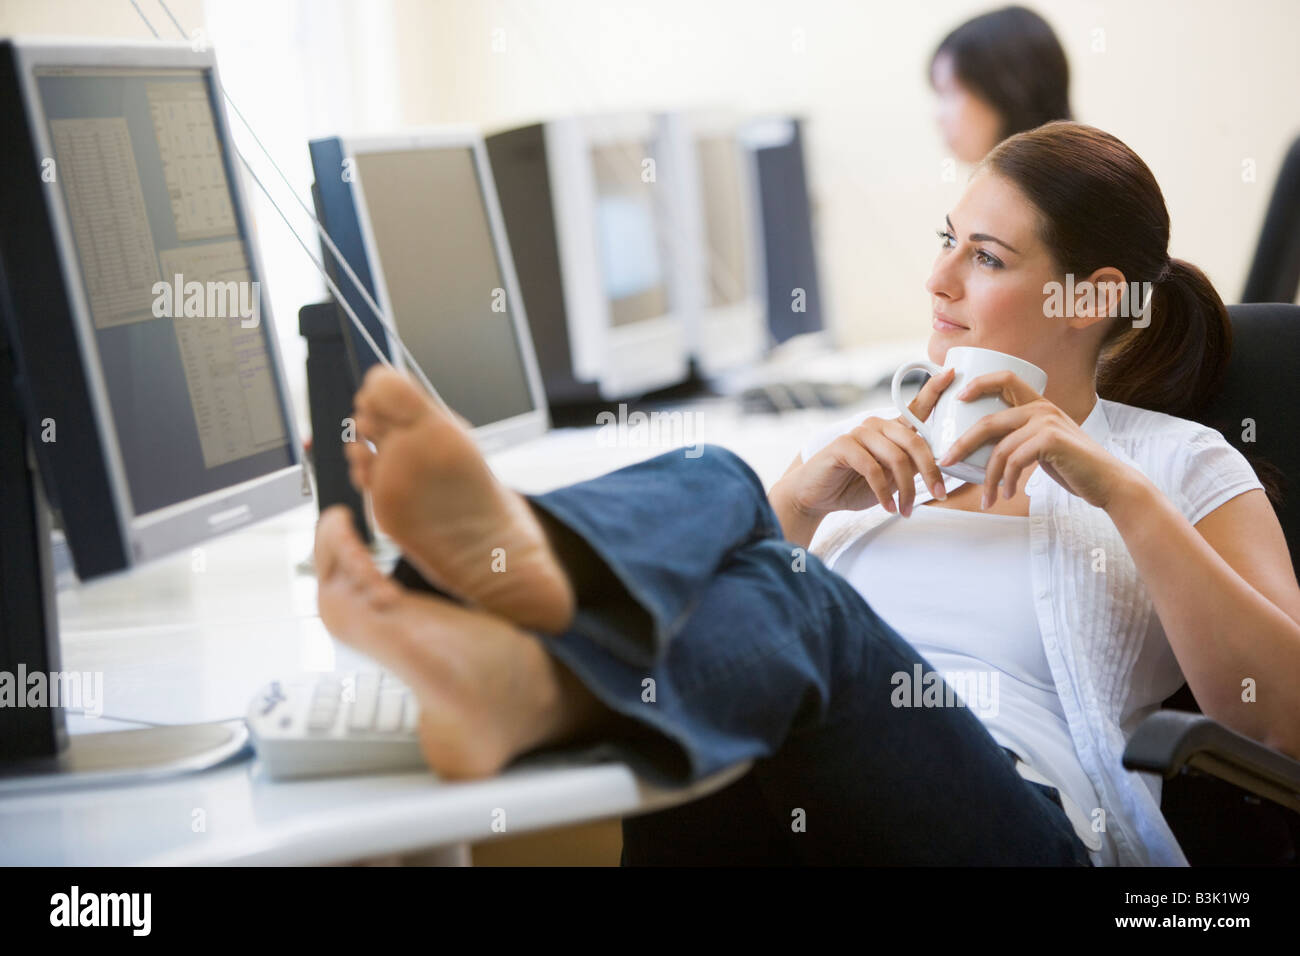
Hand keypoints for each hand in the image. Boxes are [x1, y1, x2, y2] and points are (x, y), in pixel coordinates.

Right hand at [778, 366, 954, 520]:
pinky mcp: (843, 445)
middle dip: (930, 471)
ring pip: (896, 458)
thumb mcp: (891, 478)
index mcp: (891, 429)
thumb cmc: (854, 486)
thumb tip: (938, 463)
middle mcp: (876, 425)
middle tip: (938, 494)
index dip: (934, 389)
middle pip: (914, 441)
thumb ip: (910, 466)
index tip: (951, 372)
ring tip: (906, 509)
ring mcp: (859, 433)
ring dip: (906, 489)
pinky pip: (873, 469)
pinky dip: (884, 492)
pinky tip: (888, 506)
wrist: (816, 497)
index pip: (916, 407)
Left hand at [937, 371, 1133, 509]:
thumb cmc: (1072, 465)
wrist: (1107, 481)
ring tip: (986, 498)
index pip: (1005, 378)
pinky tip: (1007, 494)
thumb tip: (983, 445)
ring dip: (988, 478)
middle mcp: (1041, 408)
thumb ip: (1019, 437)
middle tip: (947, 462)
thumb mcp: (1043, 443)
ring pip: (1000, 448)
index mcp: (1038, 404)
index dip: (979, 383)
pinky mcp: (1051, 441)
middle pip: (989, 421)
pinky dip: (1006, 481)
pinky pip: (1014, 461)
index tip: (958, 397)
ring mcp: (1047, 423)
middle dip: (963, 444)